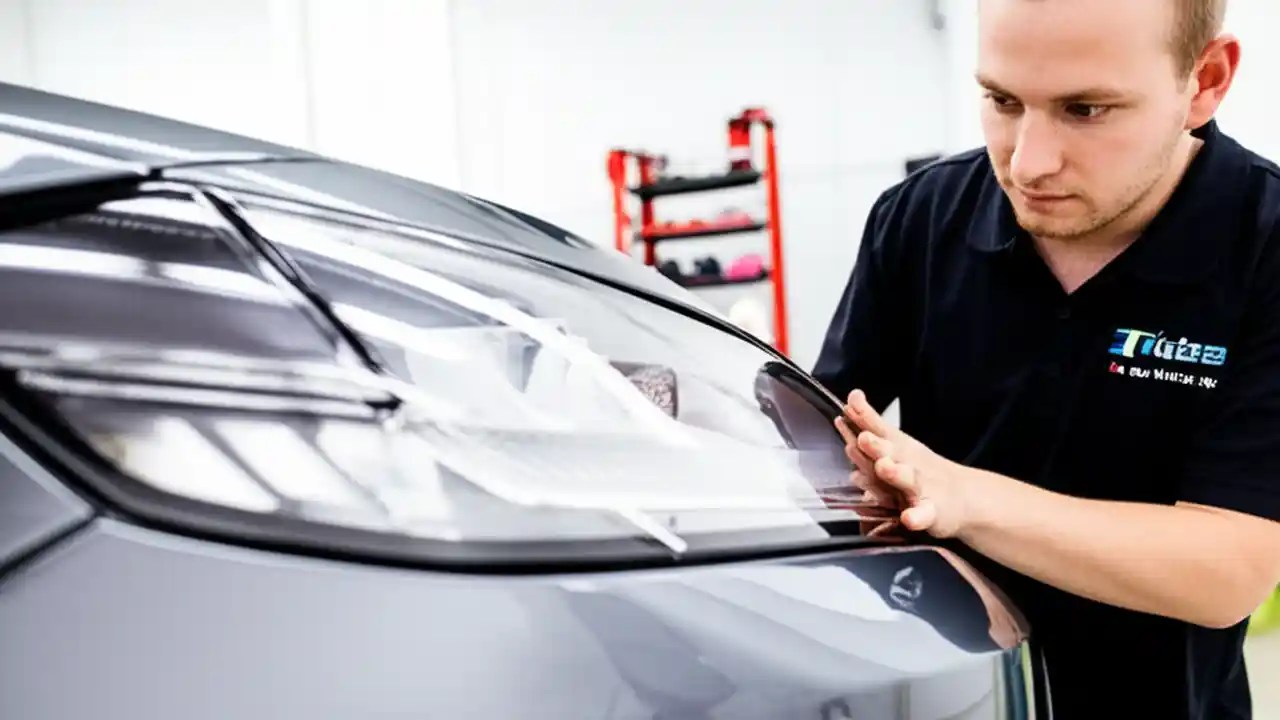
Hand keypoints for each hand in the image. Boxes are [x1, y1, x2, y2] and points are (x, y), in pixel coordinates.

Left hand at [834, 389, 972, 537]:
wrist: (961, 495)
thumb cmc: (920, 469)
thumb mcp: (896, 442)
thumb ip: (870, 425)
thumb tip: (847, 407)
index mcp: (895, 448)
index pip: (876, 430)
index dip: (862, 418)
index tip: (852, 403)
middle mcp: (905, 464)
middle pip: (888, 453)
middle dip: (876, 445)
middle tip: (864, 437)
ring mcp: (919, 488)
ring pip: (906, 480)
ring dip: (895, 473)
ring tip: (885, 467)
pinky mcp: (931, 511)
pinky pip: (923, 514)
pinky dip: (916, 516)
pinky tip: (909, 518)